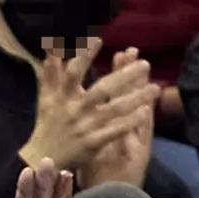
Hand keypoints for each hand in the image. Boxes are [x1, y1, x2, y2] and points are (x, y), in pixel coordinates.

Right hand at [22, 37, 157, 176]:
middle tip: (146, 63)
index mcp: (62, 96)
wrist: (42, 159)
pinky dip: (129, 121)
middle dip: (124, 76)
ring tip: (156, 88)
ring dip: (136, 98)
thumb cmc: (48, 124)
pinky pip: (114, 130)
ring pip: (113, 110)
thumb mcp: (46, 98)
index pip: (73, 72)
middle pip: (101, 90)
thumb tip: (50, 48)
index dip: (84, 56)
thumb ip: (50, 74)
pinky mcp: (92, 143)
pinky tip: (145, 112)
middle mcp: (74, 109)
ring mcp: (84, 126)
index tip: (98, 38)